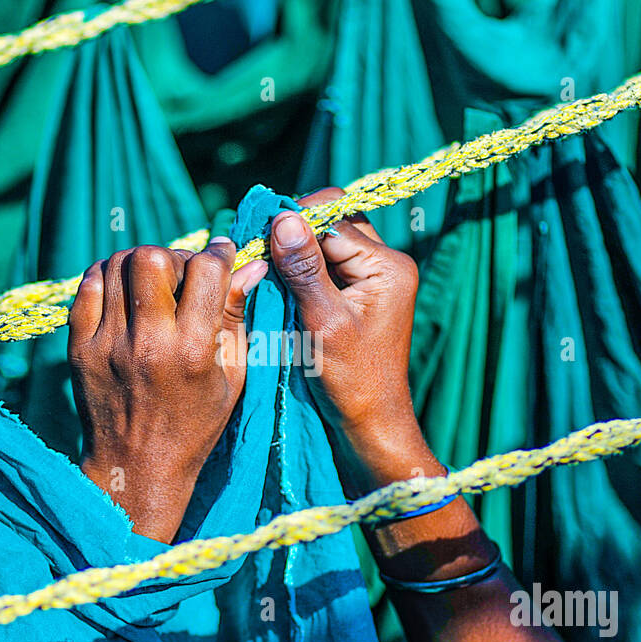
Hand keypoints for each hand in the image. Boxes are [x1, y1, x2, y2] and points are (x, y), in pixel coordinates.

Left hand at [68, 239, 267, 541]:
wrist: (136, 467)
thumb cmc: (196, 424)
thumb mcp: (231, 376)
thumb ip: (236, 317)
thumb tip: (251, 265)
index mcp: (193, 352)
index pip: (206, 271)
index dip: (219, 254)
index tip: (222, 255)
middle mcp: (147, 344)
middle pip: (154, 258)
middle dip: (175, 256)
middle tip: (182, 275)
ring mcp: (107, 344)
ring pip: (118, 264)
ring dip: (141, 263)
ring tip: (154, 283)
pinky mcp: (80, 347)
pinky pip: (88, 284)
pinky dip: (109, 276)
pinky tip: (125, 293)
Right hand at [268, 188, 430, 493]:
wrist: (372, 424)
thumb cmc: (351, 382)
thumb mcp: (323, 322)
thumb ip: (304, 270)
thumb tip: (283, 216)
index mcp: (388, 265)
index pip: (331, 219)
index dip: (290, 223)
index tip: (252, 238)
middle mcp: (387, 263)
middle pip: (333, 222)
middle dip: (294, 233)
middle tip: (258, 253)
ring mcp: (376, 278)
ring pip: (328, 242)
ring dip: (297, 252)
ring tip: (266, 270)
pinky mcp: (362, 294)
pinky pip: (329, 265)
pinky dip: (303, 271)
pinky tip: (279, 286)